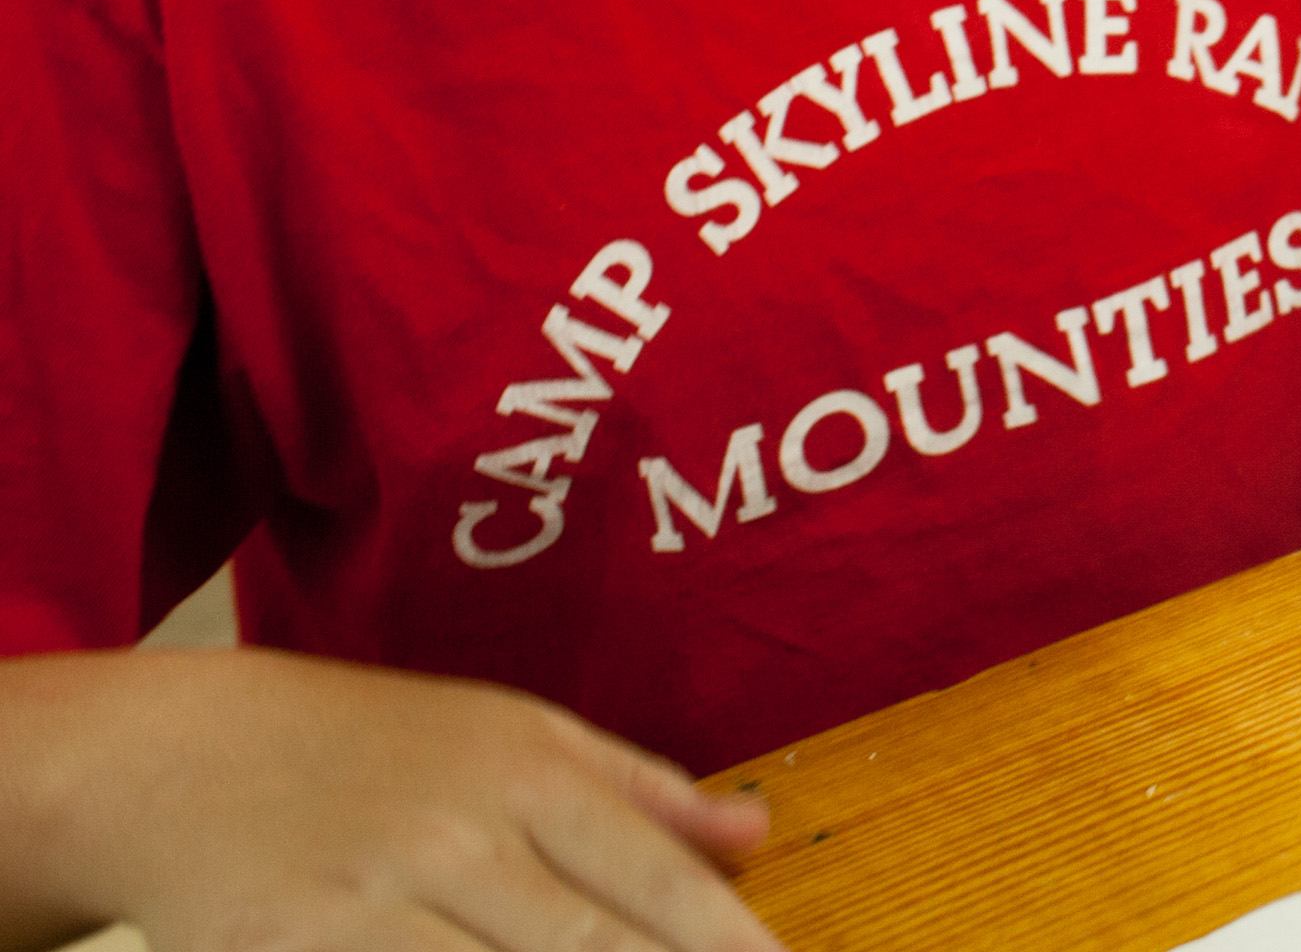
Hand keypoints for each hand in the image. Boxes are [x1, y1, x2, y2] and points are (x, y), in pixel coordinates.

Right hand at [23, 648, 776, 951]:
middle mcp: (464, 835)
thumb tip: (755, 833)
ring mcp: (377, 903)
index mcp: (529, 771)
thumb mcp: (515, 733)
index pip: (653, 877)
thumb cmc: (371, 747)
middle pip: (589, 947)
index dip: (727, 944)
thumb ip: (637, 790)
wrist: (183, 755)